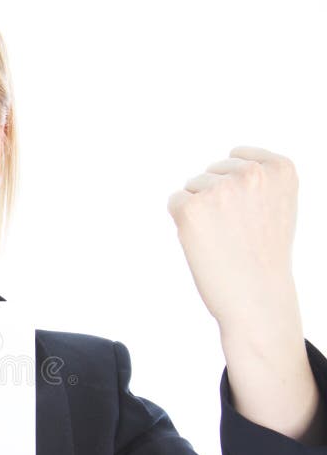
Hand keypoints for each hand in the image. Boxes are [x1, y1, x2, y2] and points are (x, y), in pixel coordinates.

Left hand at [166, 145, 298, 330]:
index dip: (235, 188)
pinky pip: (174, 201)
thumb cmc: (264, 258)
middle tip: (234, 234)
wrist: (256, 297)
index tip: (248, 215)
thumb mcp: (277, 206)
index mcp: (280, 168)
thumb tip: (225, 166)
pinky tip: (203, 242)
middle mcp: (252, 173)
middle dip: (216, 199)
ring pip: (192, 187)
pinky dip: (182, 221)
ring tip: (222, 239)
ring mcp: (220, 189)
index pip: (237, 157)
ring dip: (200, 211)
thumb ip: (258, 180)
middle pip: (212, 172)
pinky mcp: (191, 208)